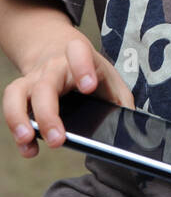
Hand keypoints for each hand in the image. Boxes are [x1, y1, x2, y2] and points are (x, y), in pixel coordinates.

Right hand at [3, 34, 132, 158]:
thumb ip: (121, 101)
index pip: (78, 52)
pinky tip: (29, 148)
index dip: (82, 67)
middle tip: (58, 139)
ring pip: (17, 93)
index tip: (89, 87)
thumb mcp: (109, 77)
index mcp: (79, 56)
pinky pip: (12, 109)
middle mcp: (52, 67)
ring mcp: (33, 79)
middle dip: (49, 113)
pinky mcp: (21, 93)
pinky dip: (17, 130)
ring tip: (28, 139)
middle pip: (45, 85)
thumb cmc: (89, 70)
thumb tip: (132, 130)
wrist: (55, 48)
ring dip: (18, 118)